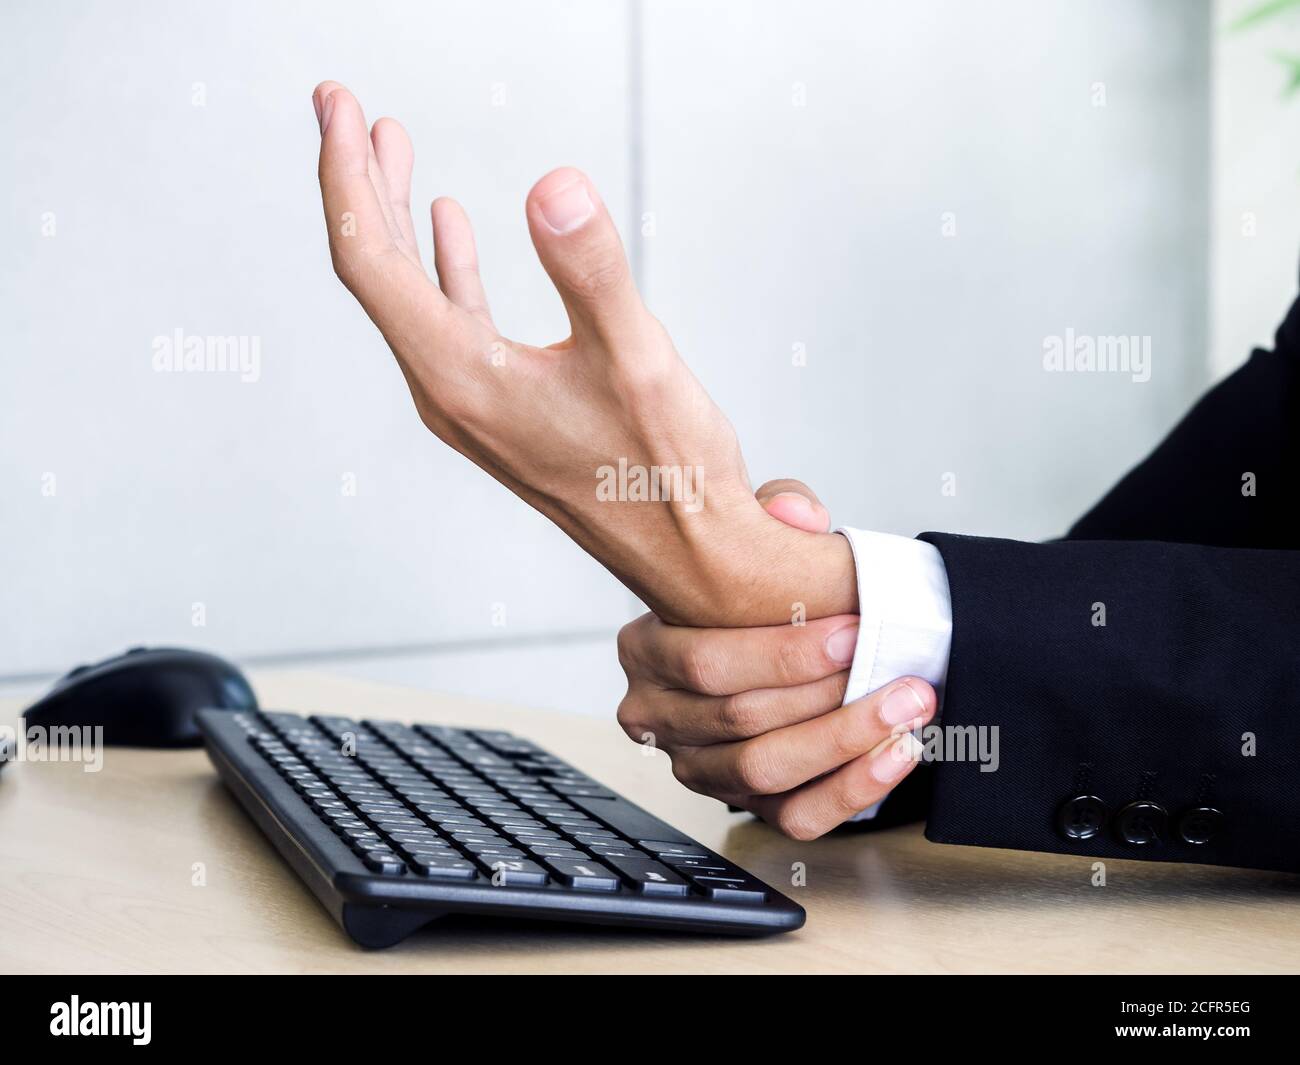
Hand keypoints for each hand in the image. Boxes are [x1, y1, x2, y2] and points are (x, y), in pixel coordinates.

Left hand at [311, 81, 853, 625]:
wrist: (690, 557)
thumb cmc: (667, 475)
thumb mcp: (637, 360)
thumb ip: (590, 270)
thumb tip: (551, 185)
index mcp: (462, 378)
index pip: (371, 261)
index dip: (347, 177)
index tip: (336, 107)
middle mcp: (451, 394)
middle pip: (377, 272)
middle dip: (358, 183)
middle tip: (341, 107)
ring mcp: (473, 404)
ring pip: (410, 295)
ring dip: (398, 217)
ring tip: (390, 151)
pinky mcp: (503, 408)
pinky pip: (450, 321)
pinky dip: (443, 266)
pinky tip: (452, 230)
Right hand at [616, 479, 936, 839]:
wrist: (769, 643)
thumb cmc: (756, 596)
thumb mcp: (757, 537)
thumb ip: (775, 513)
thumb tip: (798, 511)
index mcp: (645, 648)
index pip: (705, 661)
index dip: (783, 652)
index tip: (855, 630)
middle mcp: (656, 715)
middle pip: (740, 718)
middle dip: (829, 696)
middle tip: (899, 671)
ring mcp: (695, 767)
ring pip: (766, 771)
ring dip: (847, 740)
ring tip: (908, 706)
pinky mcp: (741, 805)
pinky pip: (795, 816)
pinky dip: (851, 790)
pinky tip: (897, 754)